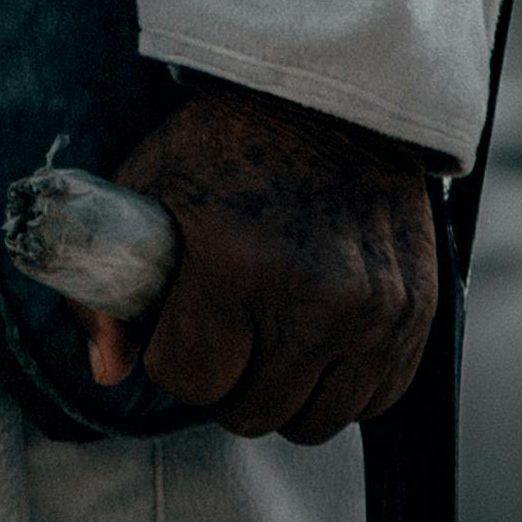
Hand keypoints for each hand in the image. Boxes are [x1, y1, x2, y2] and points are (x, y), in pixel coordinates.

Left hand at [72, 76, 439, 443]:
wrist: (327, 97)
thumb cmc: (224, 144)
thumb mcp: (146, 189)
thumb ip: (108, 285)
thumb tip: (105, 373)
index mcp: (234, 265)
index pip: (191, 380)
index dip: (171, 358)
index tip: (175, 327)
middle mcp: (312, 300)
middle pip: (251, 413)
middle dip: (225, 381)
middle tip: (222, 333)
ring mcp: (372, 315)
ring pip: (314, 423)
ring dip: (284, 392)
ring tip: (268, 335)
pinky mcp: (416, 317)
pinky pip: (373, 401)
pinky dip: (341, 383)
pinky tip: (318, 333)